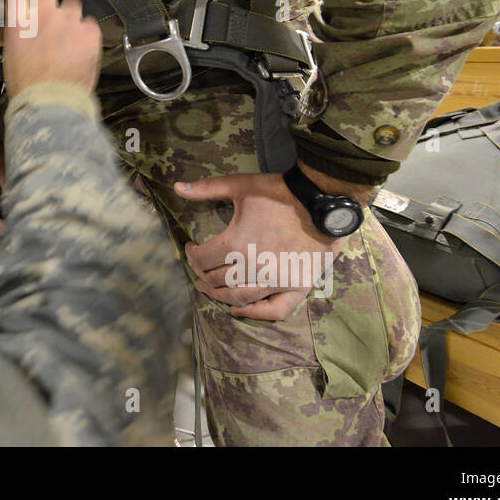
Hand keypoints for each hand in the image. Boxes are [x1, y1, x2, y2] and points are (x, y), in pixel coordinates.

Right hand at [2, 0, 101, 97]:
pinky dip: (86, 33)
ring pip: (72, 3)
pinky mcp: (89, 32)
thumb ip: (21, 28)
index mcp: (19, 20)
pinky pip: (89, 23)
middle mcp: (43, 14)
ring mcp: (69, 21)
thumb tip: (28, 19)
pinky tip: (80, 48)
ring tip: (68, 36)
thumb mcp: (12, 51)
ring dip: (70, 15)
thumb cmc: (28, 84)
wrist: (50, 103)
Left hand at [173, 164, 365, 319]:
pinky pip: (273, 310)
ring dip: (219, 296)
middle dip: (202, 273)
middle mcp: (252, 269)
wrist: (322, 201)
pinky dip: (255, 314)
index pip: (201, 259)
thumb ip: (207, 189)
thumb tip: (177, 187)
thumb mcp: (241, 186)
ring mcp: (275, 281)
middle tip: (199, 267)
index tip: (192, 247)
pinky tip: (239, 310)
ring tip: (209, 289)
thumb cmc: (280, 193)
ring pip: (238, 298)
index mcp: (235, 245)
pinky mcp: (296, 287)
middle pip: (216, 280)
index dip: (191, 254)